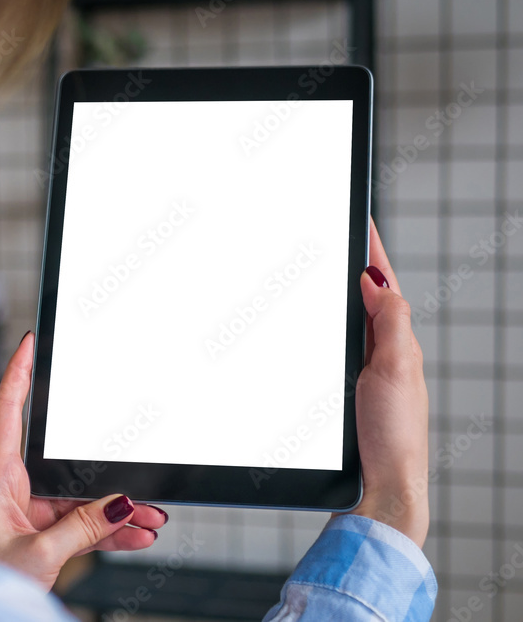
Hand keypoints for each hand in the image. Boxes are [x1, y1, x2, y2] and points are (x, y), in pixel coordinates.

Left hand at [0, 332, 167, 590]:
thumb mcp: (38, 554)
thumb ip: (82, 527)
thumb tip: (120, 503)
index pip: (6, 412)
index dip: (17, 373)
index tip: (30, 342)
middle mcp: (12, 488)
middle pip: (65, 462)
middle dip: (106, 470)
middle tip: (141, 478)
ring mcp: (29, 510)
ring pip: (81, 497)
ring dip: (117, 508)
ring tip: (151, 516)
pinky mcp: (41, 533)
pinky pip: (82, 523)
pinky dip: (110, 531)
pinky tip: (138, 535)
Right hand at [343, 217, 429, 546]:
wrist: (379, 488)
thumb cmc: (394, 438)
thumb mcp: (396, 371)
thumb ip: (390, 323)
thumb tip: (378, 281)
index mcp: (398, 342)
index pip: (383, 283)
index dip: (371, 250)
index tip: (360, 219)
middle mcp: (383, 353)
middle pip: (365, 297)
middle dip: (351, 264)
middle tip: (336, 233)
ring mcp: (364, 372)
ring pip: (347, 322)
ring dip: (335, 295)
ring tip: (324, 267)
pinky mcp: (345, 391)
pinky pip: (333, 348)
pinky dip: (323, 329)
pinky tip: (309, 328)